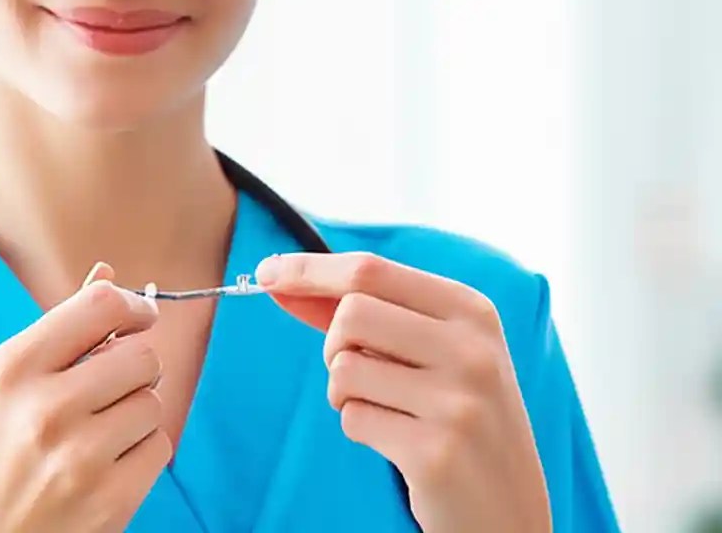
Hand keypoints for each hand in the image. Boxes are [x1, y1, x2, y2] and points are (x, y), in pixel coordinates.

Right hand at [0, 263, 168, 532]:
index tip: (137, 317)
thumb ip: (60, 332)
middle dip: (132, 371)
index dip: (131, 306)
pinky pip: (159, 448)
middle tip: (106, 391)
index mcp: (12, 369)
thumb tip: (108, 276)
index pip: (100, 305)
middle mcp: (45, 408)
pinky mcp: (109, 499)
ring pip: (153, 404)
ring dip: (134, 416)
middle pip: (141, 357)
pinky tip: (104, 466)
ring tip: (95, 436)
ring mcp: (80, 457)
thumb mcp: (2, 388)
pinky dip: (140, 455)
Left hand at [256, 253, 550, 532]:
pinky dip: (359, 428)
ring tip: (386, 411)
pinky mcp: (436, 452)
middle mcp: (471, 349)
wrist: (508, 505)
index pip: (370, 271)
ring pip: (344, 368)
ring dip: (344, 393)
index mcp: (472, 311)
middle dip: (333, 344)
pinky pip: (353, 419)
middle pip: (350, 314)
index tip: (266, 273)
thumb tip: (277, 277)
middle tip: (359, 374)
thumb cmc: (458, 415)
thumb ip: (363, 310)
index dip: (309, 270)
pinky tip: (399, 441)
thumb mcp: (430, 350)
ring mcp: (458, 401)